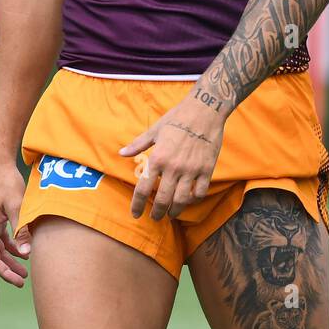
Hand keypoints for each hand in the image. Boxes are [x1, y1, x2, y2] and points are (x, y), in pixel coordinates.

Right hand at [0, 161, 31, 286]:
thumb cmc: (6, 182)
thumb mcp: (17, 206)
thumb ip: (21, 231)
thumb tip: (26, 255)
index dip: (5, 272)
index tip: (18, 281)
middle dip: (8, 269)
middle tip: (23, 281)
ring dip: (10, 258)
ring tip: (25, 270)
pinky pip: (1, 237)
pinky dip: (10, 245)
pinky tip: (22, 251)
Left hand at [120, 96, 223, 219]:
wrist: (204, 111)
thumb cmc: (177, 118)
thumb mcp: (155, 130)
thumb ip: (138, 144)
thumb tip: (121, 153)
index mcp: (158, 158)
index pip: (143, 189)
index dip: (137, 205)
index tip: (135, 214)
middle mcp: (173, 167)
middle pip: (162, 200)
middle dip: (157, 213)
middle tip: (155, 217)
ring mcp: (191, 170)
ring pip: (181, 200)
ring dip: (174, 211)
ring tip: (171, 214)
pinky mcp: (206, 169)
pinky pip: (200, 192)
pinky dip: (193, 200)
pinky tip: (189, 200)